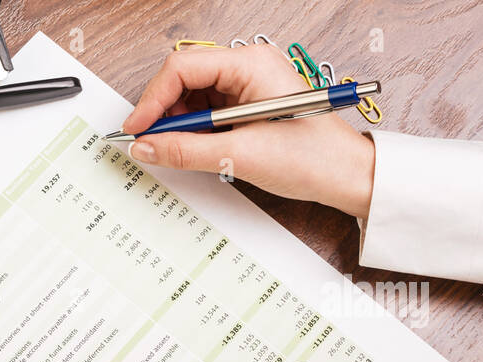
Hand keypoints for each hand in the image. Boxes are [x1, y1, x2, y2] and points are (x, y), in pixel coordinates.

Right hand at [122, 45, 376, 218]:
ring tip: (179, 151)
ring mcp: (248, 84)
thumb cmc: (311, 158)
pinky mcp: (248, 104)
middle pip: (184, 78)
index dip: (152, 100)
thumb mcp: (239, 156)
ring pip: (192, 96)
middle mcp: (248, 67)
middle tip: (151, 144)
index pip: (182, 69)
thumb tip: (145, 147)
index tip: (136, 130)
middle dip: (163, 112)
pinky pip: (207, 110)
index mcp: (249, 64)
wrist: (346, 175)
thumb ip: (185, 151)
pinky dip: (194, 130)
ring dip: (178, 124)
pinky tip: (195, 149)